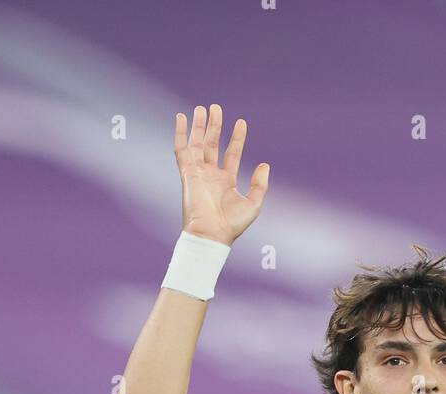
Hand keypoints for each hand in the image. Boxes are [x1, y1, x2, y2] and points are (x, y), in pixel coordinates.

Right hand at [174, 103, 268, 245]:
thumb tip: (265, 165)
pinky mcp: (187, 173)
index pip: (232, 154)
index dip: (237, 138)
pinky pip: (181, 149)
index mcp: (226, 181)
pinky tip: (181, 117)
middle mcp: (211, 175)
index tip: (241, 122)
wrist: (211, 234)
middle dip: (215, 126)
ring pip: (198, 143)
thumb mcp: (253, 204)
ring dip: (200, 126)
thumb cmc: (231, 225)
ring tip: (203, 108)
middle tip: (216, 108)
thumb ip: (260, 185)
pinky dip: (180, 133)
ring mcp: (198, 173)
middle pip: (212, 144)